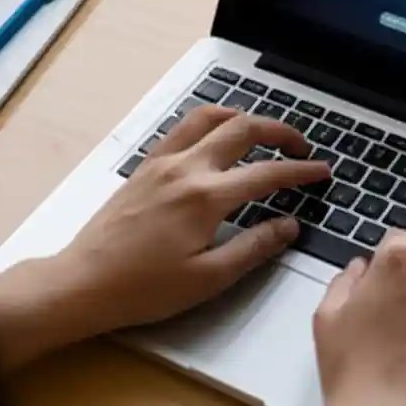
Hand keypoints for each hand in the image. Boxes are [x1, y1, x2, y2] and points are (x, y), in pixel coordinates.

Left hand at [0, 105, 329, 369]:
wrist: (84, 283)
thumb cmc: (144, 288)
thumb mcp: (209, 279)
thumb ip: (254, 248)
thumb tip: (289, 225)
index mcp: (206, 198)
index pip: (267, 173)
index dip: (301, 171)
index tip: (322, 172)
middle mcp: (186, 169)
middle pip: (243, 129)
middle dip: (280, 132)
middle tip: (302, 146)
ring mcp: (162, 163)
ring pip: (210, 118)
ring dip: (243, 117)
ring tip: (263, 131)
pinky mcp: (145, 166)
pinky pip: (182, 128)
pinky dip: (208, 122)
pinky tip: (216, 135)